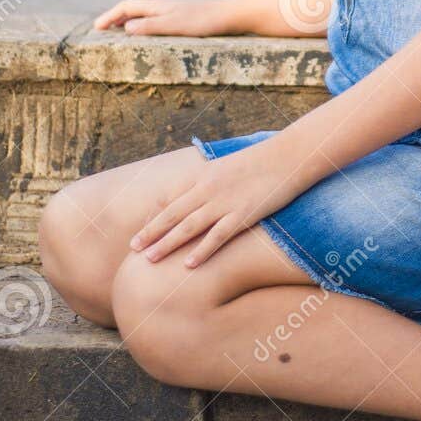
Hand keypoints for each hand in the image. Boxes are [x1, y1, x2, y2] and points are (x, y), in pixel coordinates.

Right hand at [93, 0, 226, 36]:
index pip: (126, 6)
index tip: (96, 27)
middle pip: (132, 8)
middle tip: (101, 30)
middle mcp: (162, 6)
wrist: (229, 15)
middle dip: (115, 17)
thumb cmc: (203, 21)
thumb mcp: (173, 26)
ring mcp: (172, 11)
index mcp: (157, 5)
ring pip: (143, 14)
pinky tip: (148, 36)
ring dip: (128, 21)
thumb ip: (150, 27)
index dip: (110, 16)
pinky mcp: (181, 19)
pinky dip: (142, 26)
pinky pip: (154, 20)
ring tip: (118, 33)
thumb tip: (126, 28)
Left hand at [129, 139, 296, 266]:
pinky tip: (188, 264)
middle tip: (133, 249)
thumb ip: (208, 181)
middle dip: (151, 232)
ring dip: (167, 243)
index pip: (170, 200)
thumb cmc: (259, 162)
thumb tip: (196, 196)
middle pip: (173, 215)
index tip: (139, 232)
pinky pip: (218, 236)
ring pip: (189, 227)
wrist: (287, 156)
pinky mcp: (243, 214)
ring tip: (149, 259)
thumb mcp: (226, 167)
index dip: (153, 217)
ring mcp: (225, 203)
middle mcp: (208, 190)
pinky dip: (202, 250)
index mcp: (203, 177)